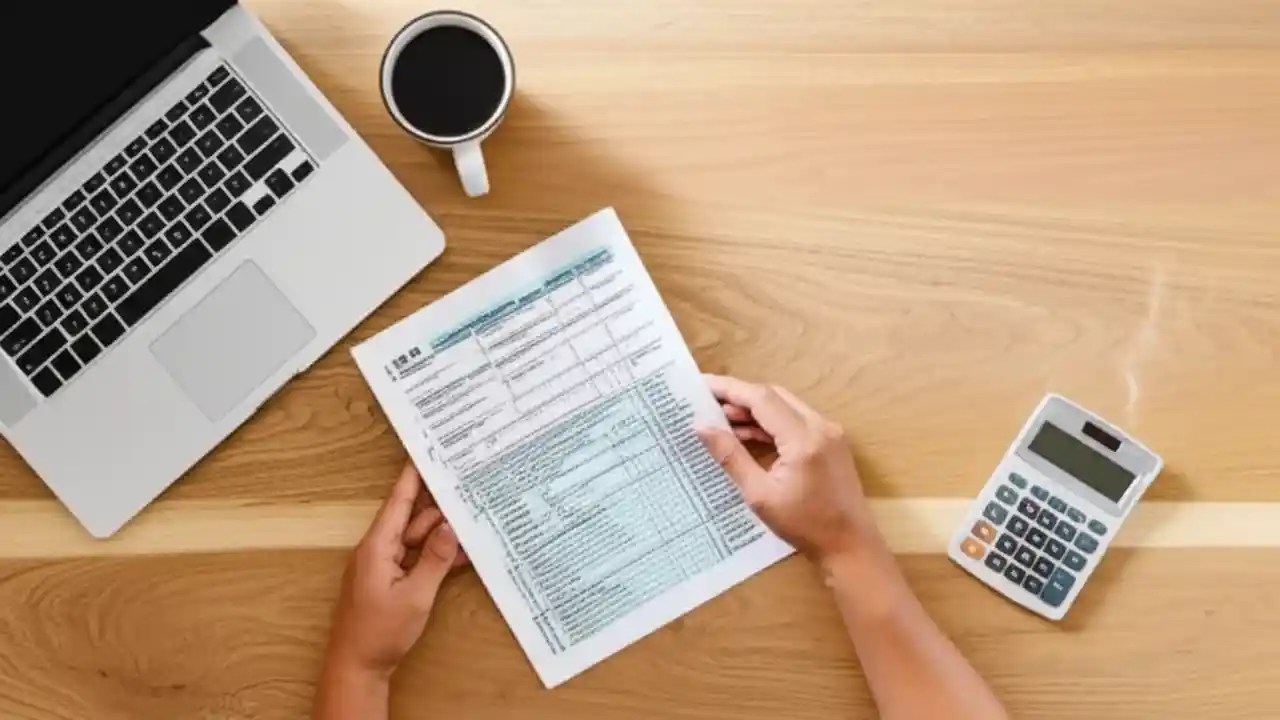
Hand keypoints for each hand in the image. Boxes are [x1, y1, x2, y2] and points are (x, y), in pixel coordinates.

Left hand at [324, 462, 467, 678]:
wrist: (356, 667)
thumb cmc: (379, 633)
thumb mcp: (416, 596)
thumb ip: (435, 559)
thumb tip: (450, 527)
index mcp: (377, 546)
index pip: (398, 501)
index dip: (413, 476)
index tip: (426, 453)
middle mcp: (378, 550)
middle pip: (412, 518)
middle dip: (439, 508)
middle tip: (467, 491)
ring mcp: (383, 565)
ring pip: (416, 539)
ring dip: (441, 534)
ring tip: (471, 523)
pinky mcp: (389, 579)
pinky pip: (415, 557)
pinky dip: (434, 555)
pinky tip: (458, 553)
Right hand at [697, 374, 883, 566]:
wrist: (850, 546)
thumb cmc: (804, 526)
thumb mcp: (760, 494)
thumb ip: (730, 456)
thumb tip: (701, 428)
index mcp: (803, 438)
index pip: (761, 398)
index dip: (729, 388)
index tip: (701, 386)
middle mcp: (820, 426)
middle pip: (774, 395)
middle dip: (739, 396)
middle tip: (707, 403)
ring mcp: (829, 432)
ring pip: (785, 406)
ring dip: (755, 410)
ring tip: (721, 420)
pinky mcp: (831, 442)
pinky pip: (796, 421)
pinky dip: (771, 424)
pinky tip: (748, 435)